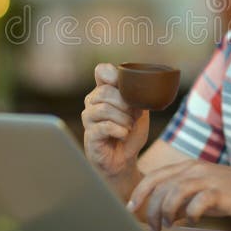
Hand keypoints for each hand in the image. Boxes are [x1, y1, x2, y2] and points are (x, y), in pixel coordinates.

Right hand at [82, 63, 149, 184]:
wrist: (125, 159)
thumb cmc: (129, 132)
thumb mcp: (139, 110)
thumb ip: (138, 96)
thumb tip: (141, 88)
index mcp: (104, 91)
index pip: (101, 71)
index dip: (113, 75)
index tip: (127, 87)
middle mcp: (92, 102)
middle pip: (104, 92)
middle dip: (125, 104)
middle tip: (134, 116)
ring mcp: (89, 119)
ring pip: (103, 109)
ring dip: (123, 118)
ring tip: (129, 126)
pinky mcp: (90, 136)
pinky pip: (103, 126)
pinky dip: (119, 130)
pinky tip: (124, 133)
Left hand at [127, 160, 230, 230]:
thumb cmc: (228, 192)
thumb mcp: (199, 192)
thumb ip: (180, 199)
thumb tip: (162, 215)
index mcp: (187, 167)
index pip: (155, 177)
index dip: (140, 192)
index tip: (130, 208)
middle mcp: (194, 170)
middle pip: (161, 186)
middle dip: (151, 209)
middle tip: (153, 227)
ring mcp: (207, 179)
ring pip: (175, 192)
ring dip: (166, 212)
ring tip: (169, 225)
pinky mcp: (220, 191)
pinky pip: (198, 202)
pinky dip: (190, 214)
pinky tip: (192, 221)